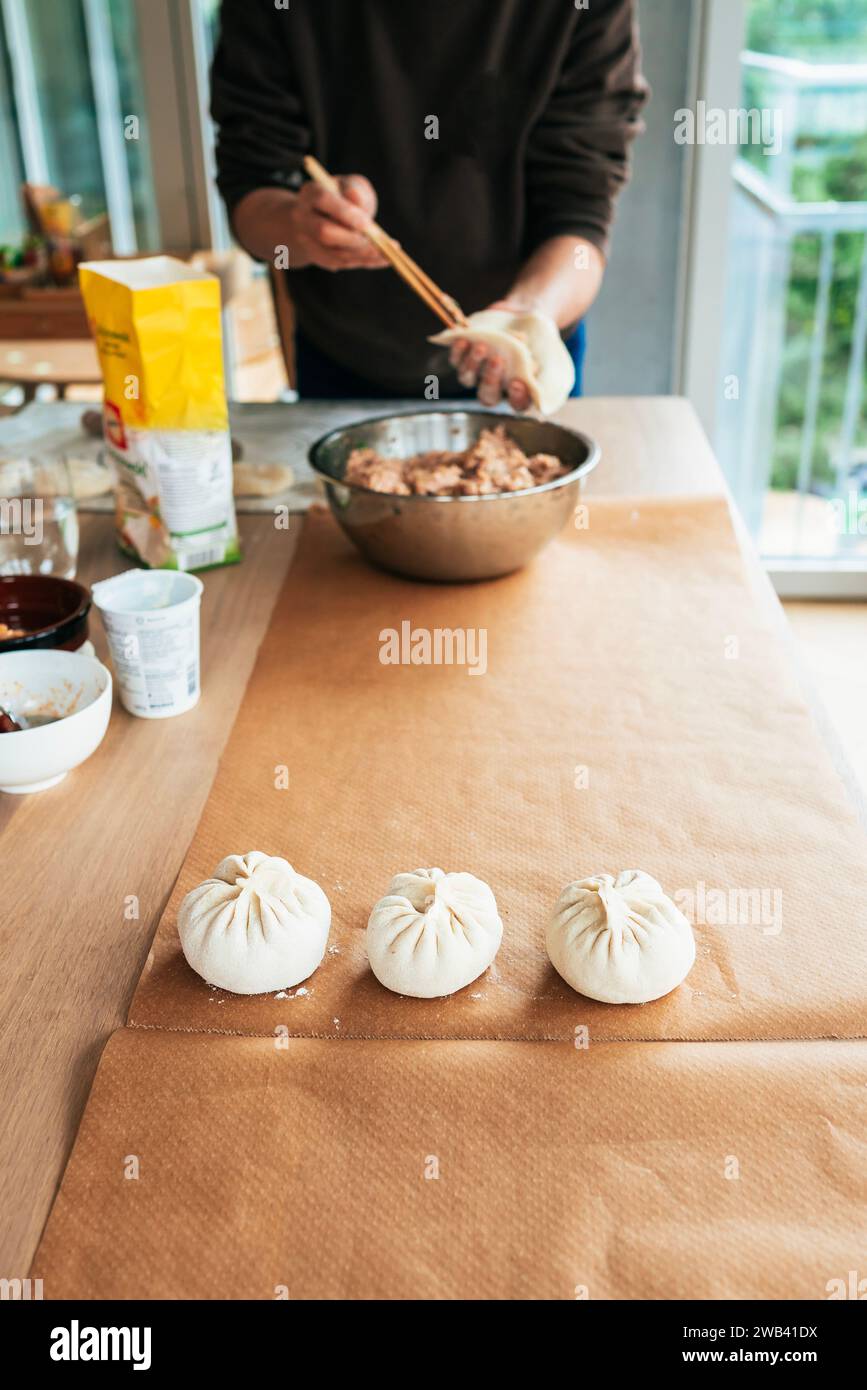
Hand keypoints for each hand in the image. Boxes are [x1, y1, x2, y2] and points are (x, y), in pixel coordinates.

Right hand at [239, 176, 388, 271]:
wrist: (327, 213)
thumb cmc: (343, 195)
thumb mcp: (351, 185)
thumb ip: (354, 188)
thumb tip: (354, 196)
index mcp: (310, 193)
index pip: (323, 200)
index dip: (345, 212)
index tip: (367, 223)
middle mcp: (303, 217)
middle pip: (324, 232)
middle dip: (353, 239)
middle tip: (378, 242)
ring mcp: (308, 240)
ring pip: (334, 253)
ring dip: (363, 254)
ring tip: (388, 253)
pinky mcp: (318, 257)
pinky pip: (341, 263)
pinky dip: (364, 262)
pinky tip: (384, 260)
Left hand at [448, 298, 535, 411]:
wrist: (519, 317)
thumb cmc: (537, 335)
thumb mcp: (546, 345)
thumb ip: (542, 357)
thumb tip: (528, 360)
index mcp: (519, 389)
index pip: (518, 403)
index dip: (517, 397)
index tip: (517, 382)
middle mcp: (496, 386)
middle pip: (488, 395)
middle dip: (491, 379)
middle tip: (497, 360)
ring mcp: (478, 373)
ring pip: (468, 378)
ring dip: (473, 364)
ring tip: (481, 346)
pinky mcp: (464, 358)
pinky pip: (456, 360)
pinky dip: (457, 352)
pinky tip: (463, 340)